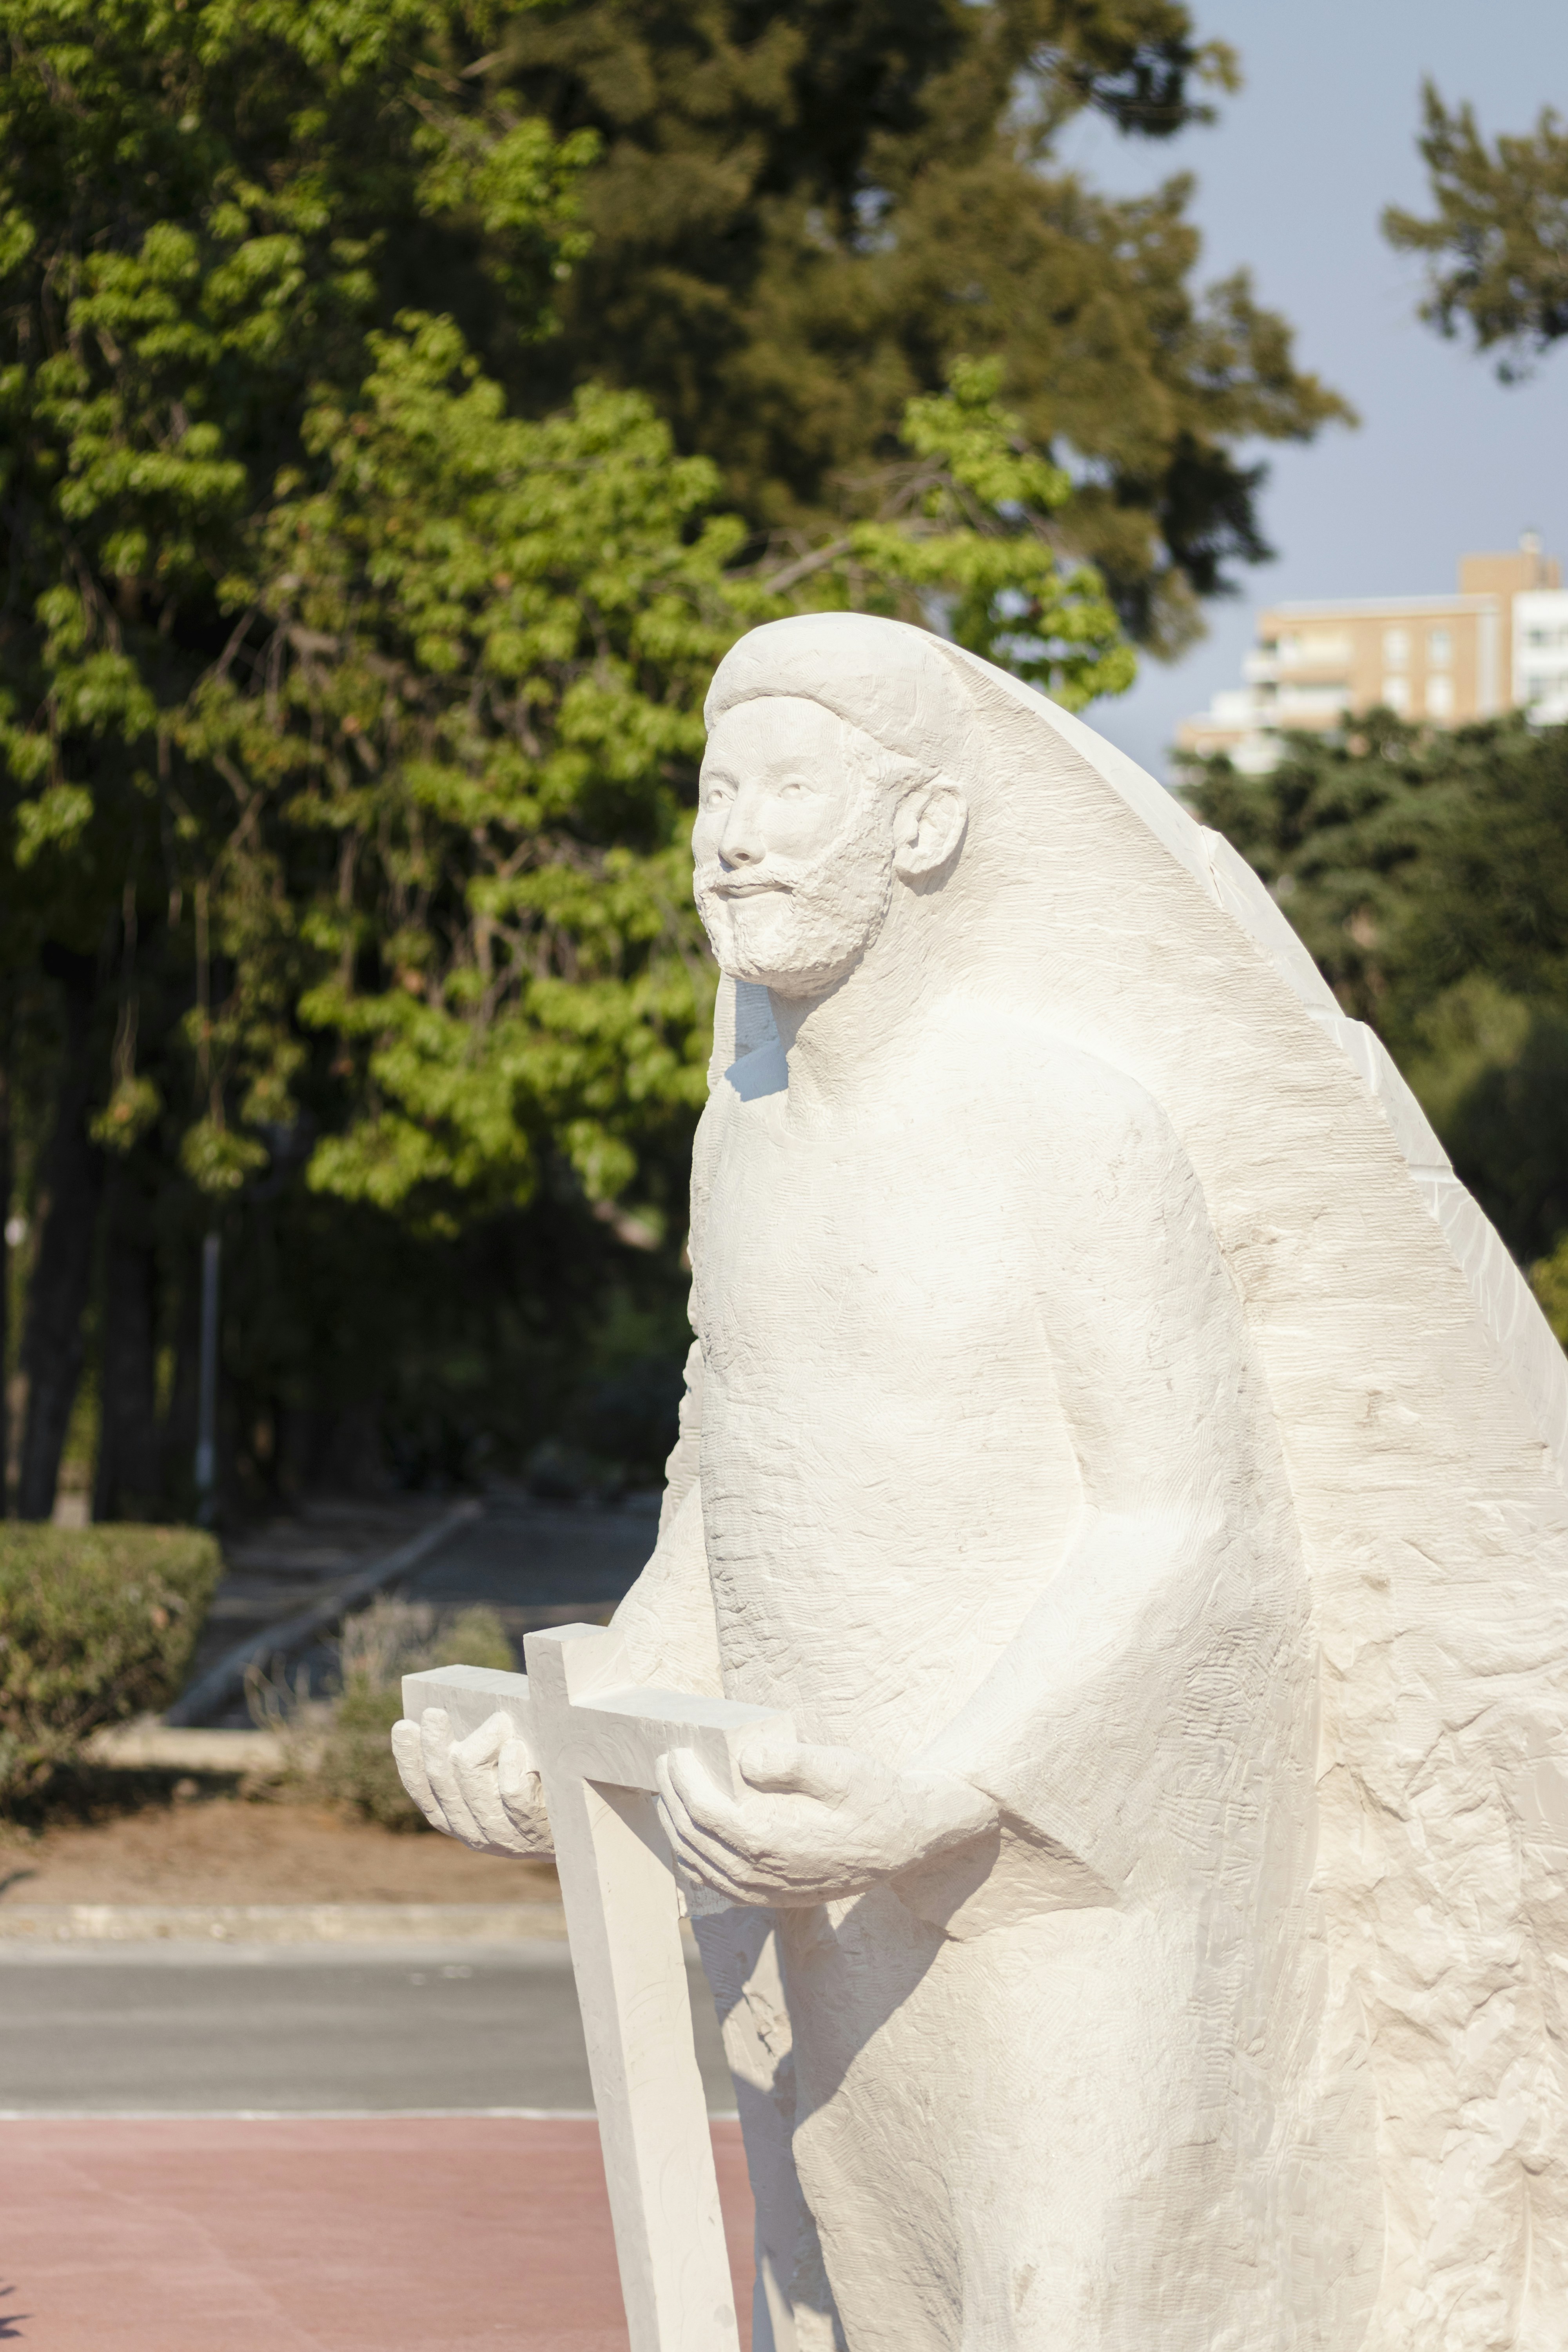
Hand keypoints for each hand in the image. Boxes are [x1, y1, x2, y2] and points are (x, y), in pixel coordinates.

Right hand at [391, 1707, 552, 1859]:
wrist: (579, 1829)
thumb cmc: (534, 1788)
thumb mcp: (494, 1780)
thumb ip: (473, 1759)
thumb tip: (450, 1717)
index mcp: (454, 1818)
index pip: (421, 1790)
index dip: (408, 1758)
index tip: (403, 1725)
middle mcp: (470, 1831)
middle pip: (442, 1782)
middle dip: (434, 1744)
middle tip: (435, 1712)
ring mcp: (499, 1834)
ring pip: (473, 1784)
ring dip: (482, 1744)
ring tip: (499, 1721)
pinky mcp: (530, 1829)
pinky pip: (511, 1794)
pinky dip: (511, 1764)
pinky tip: (517, 1748)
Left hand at [654, 1722, 996, 1907]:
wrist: (906, 1838)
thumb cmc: (873, 1795)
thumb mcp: (842, 1766)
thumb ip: (793, 1763)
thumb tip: (745, 1761)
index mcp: (773, 1843)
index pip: (706, 1813)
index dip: (683, 1782)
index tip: (674, 1752)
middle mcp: (763, 1876)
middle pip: (695, 1840)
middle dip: (672, 1800)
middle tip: (664, 1763)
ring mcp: (766, 1893)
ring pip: (699, 1868)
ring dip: (676, 1831)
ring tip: (668, 1795)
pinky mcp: (773, 1899)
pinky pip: (717, 1886)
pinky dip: (693, 1861)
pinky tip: (690, 1838)